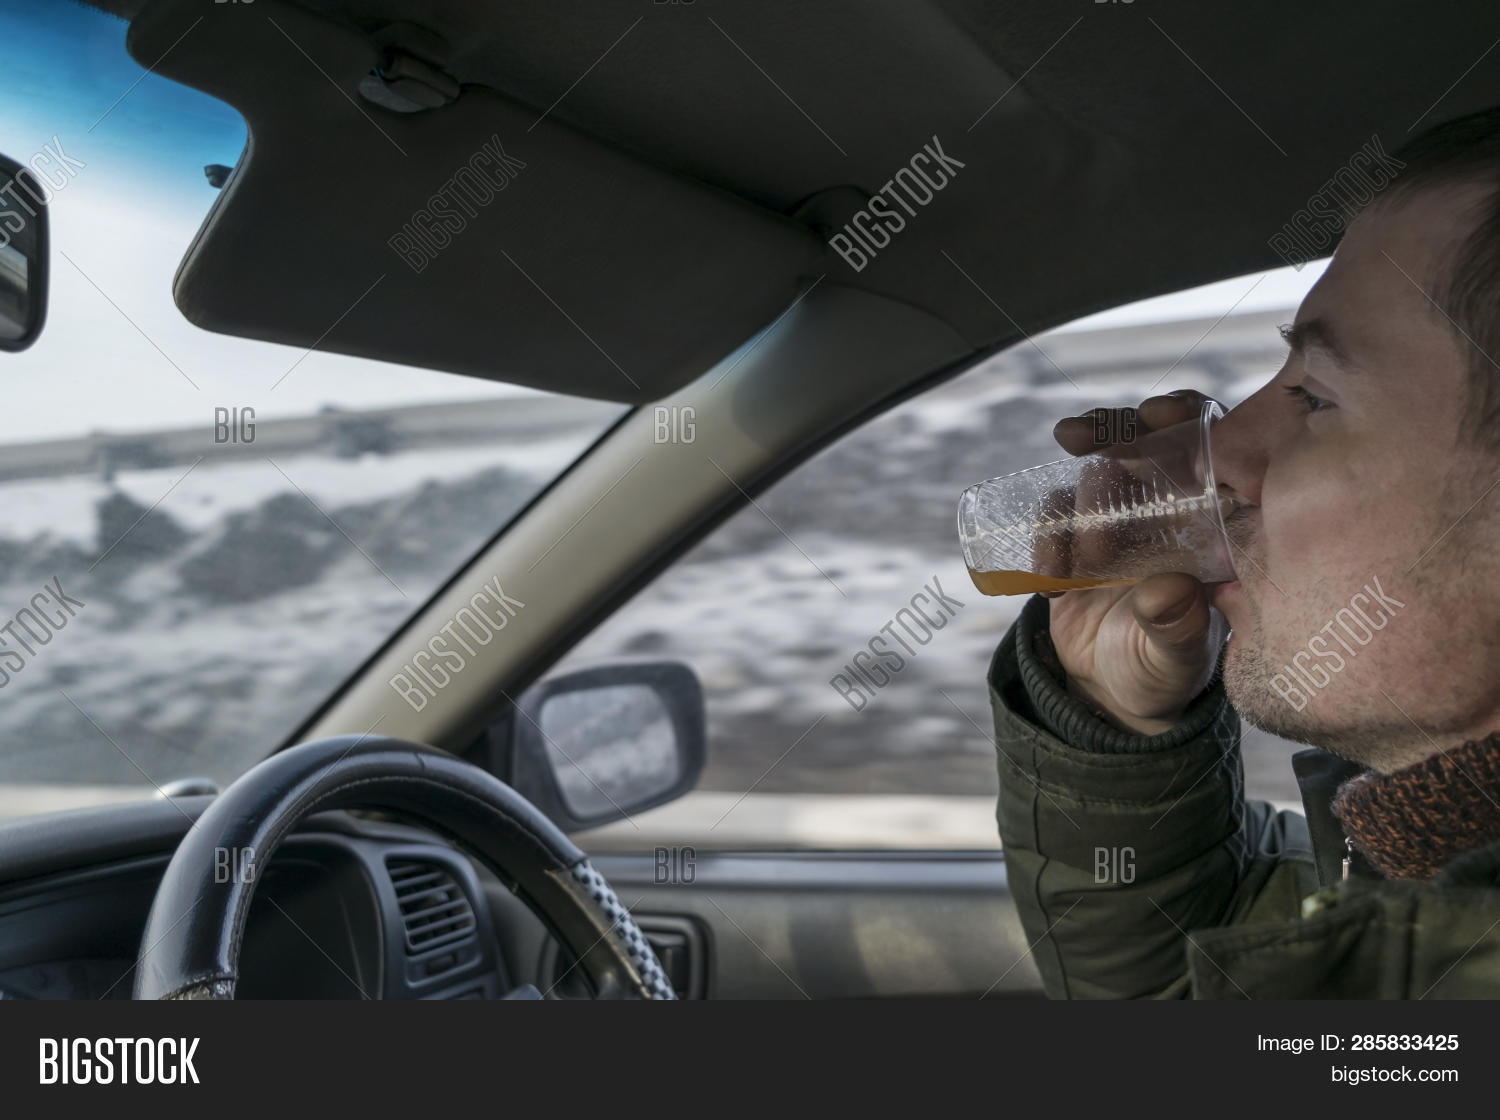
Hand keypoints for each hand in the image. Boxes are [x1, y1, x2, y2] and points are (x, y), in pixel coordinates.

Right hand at [1043, 391, 1228, 734]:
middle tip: (1076, 437)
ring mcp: (1119, 522)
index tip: (1153, 413)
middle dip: (1112, 432)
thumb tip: (1170, 590)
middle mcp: (1169, 510)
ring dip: (1081, 496)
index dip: (1183, 416)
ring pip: (1097, 473)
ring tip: (1086, 554)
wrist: (1112, 695)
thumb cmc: (1165, 672)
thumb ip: (1178, 628)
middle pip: (1146, 442)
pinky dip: (1046, 536)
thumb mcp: (1177, 658)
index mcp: (1214, 521)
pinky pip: (1053, 516)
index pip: (1209, 445)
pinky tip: (1051, 576)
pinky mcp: (1073, 542)